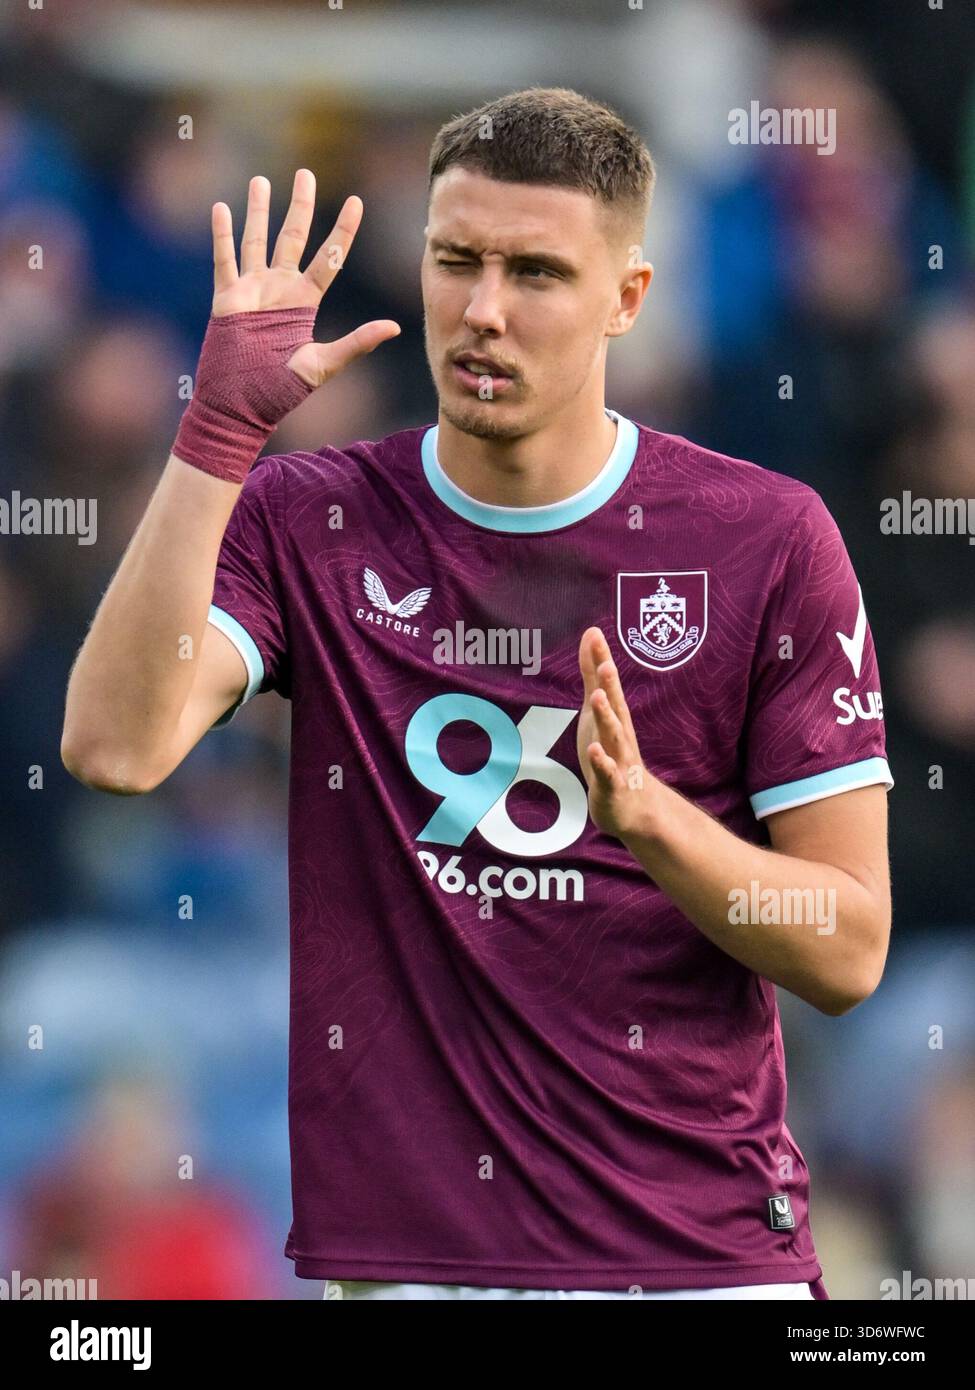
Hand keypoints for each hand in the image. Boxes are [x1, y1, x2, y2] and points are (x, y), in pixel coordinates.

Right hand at [211, 169, 400, 386]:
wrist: (240, 405)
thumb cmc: (281, 391)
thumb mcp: (323, 364)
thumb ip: (356, 343)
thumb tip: (395, 328)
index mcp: (304, 302)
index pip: (329, 257)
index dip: (343, 230)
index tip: (356, 202)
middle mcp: (279, 290)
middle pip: (293, 237)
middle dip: (299, 205)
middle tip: (305, 174)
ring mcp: (252, 291)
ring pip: (256, 239)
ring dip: (258, 209)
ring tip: (262, 180)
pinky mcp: (227, 298)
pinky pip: (224, 259)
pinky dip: (222, 234)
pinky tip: (221, 207)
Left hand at [577, 626, 653, 840]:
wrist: (630, 807)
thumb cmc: (611, 752)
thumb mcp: (597, 712)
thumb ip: (593, 676)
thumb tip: (591, 635)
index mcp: (616, 718)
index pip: (609, 685)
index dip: (601, 661)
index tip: (594, 635)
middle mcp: (620, 735)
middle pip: (616, 707)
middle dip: (610, 685)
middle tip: (605, 663)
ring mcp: (618, 760)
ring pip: (614, 737)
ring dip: (607, 718)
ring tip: (598, 698)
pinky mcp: (612, 785)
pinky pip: (608, 773)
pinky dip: (602, 761)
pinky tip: (594, 750)